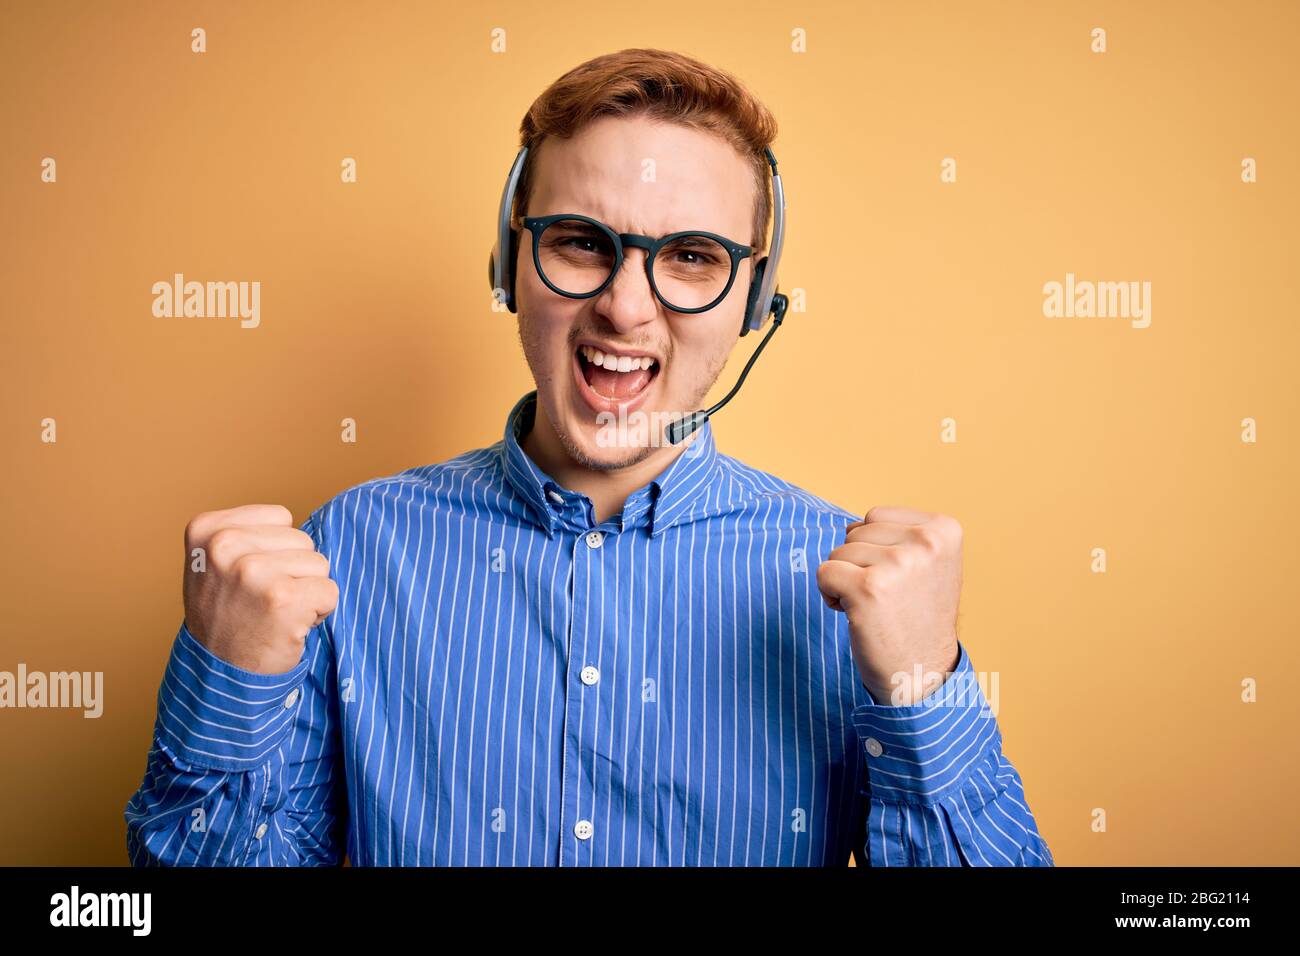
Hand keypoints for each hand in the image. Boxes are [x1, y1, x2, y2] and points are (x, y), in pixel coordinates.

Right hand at [182, 504, 337, 674]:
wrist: (219, 675)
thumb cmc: (226, 616)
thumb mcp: (216, 562)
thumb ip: (247, 533)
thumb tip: (299, 522)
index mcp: (206, 529)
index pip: (280, 516)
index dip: (276, 549)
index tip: (249, 578)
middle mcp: (224, 545)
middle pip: (302, 539)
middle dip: (294, 571)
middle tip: (263, 601)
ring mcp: (252, 571)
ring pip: (319, 564)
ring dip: (306, 592)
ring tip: (274, 613)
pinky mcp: (282, 598)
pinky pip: (330, 591)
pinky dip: (319, 612)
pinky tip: (288, 626)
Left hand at [816, 506, 961, 705]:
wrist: (921, 674)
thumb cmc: (917, 618)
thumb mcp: (929, 565)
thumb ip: (899, 536)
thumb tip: (851, 525)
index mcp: (944, 530)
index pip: (876, 516)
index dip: (876, 549)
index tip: (900, 580)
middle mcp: (926, 543)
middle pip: (855, 532)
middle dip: (859, 564)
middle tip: (887, 598)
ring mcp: (898, 564)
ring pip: (838, 552)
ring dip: (845, 580)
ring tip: (875, 607)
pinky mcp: (869, 588)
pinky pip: (824, 573)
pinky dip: (829, 594)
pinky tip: (855, 614)